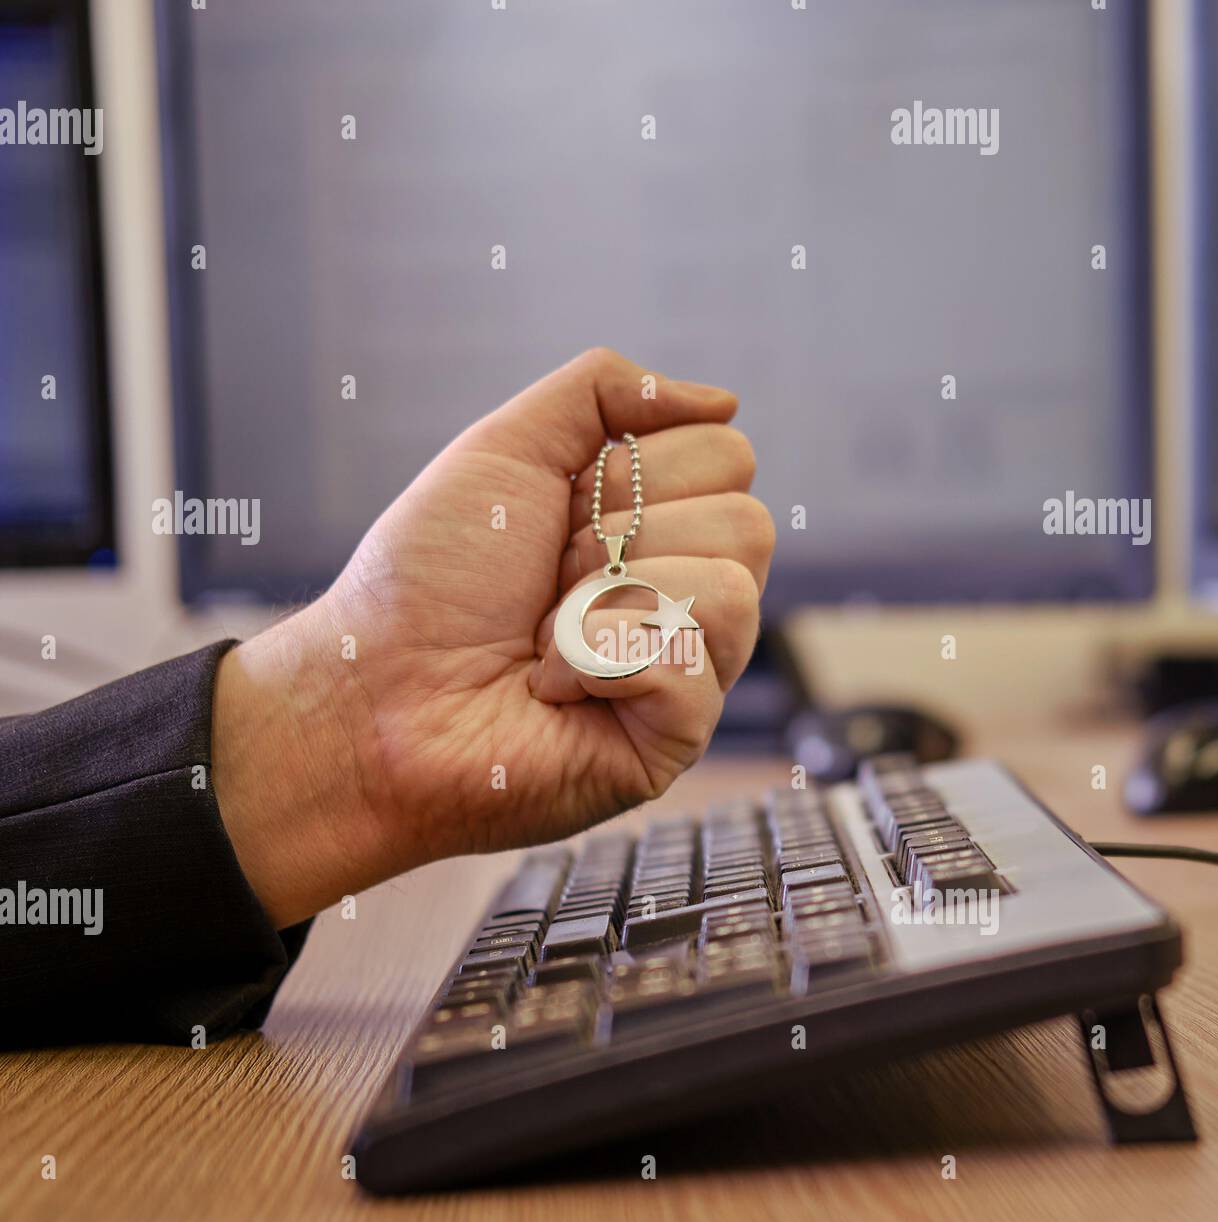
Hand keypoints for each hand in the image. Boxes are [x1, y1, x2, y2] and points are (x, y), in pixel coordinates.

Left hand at [213, 349, 774, 924]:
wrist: (374, 690)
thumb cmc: (432, 579)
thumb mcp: (511, 448)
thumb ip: (609, 393)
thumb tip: (725, 403)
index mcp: (658, 524)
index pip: (727, 456)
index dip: (634, 473)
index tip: (560, 515)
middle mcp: (684, 593)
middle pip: (748, 522)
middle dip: (623, 537)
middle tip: (552, 578)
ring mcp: (687, 668)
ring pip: (733, 588)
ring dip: (609, 599)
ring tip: (548, 638)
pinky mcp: (677, 736)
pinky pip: (694, 663)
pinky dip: (604, 660)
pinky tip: (558, 689)